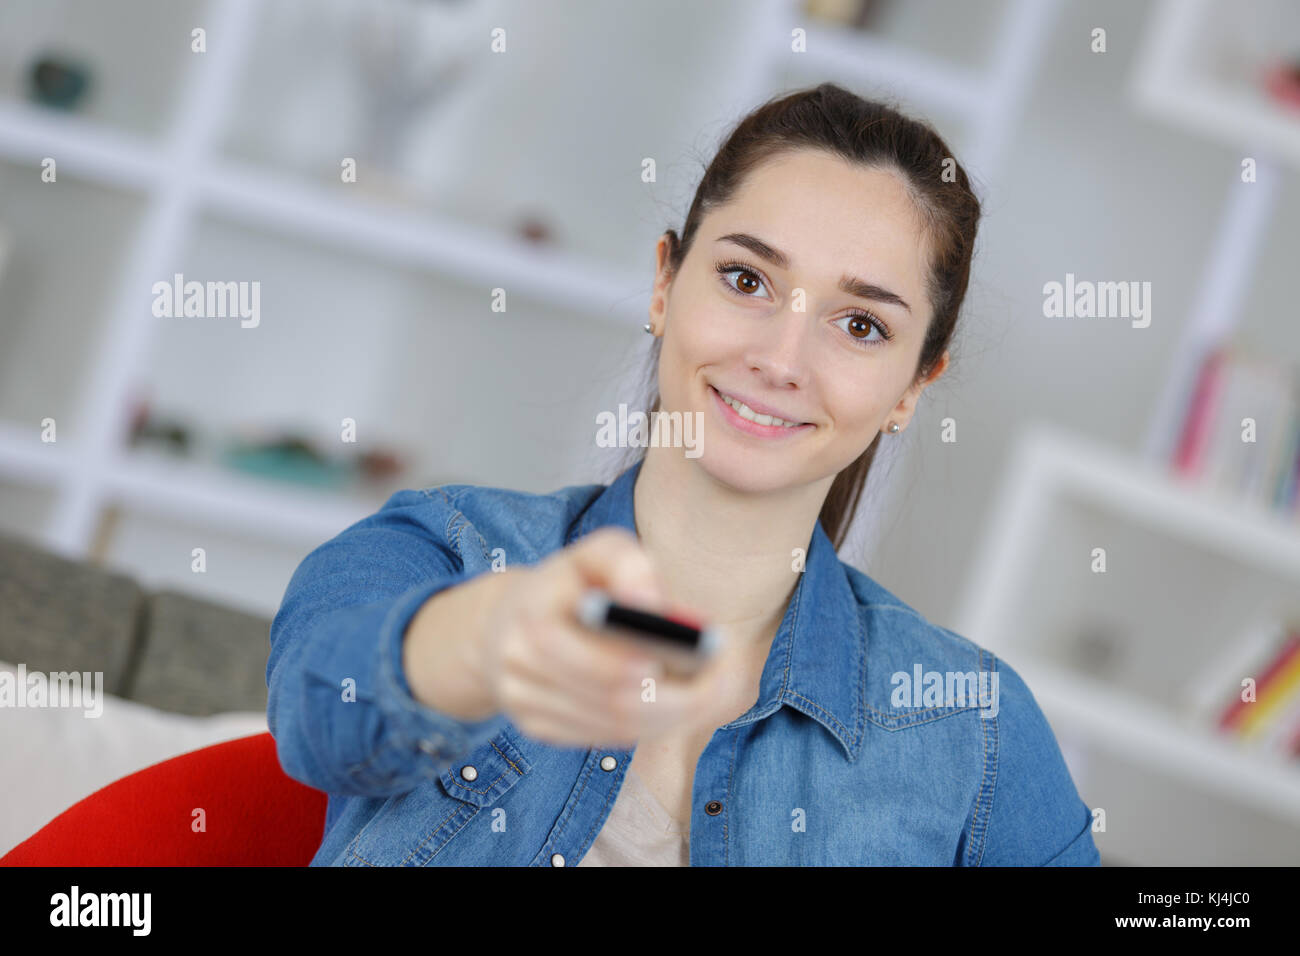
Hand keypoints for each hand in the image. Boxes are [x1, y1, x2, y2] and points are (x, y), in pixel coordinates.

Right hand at [473, 527, 732, 747]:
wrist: (505, 621)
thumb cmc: (570, 584)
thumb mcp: (596, 555)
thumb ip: (628, 565)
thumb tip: (658, 608)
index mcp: (531, 609)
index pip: (589, 650)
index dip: (641, 662)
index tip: (689, 656)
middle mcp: (516, 661)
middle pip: (613, 698)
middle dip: (679, 697)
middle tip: (725, 685)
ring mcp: (522, 701)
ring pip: (614, 725)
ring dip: (671, 715)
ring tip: (710, 695)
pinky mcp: (535, 727)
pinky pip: (603, 737)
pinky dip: (645, 725)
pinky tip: (674, 706)